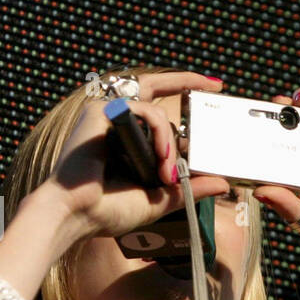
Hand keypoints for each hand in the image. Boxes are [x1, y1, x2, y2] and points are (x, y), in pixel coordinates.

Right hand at [32, 71, 230, 251]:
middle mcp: (117, 123)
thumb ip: (190, 188)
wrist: (76, 216)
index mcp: (128, 141)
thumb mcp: (161, 199)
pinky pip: (144, 110)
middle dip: (184, 83)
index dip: (182, 98)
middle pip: (153, 89)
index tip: (210, 92)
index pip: (158, 111)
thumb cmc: (109, 211)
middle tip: (215, 86)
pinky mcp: (100, 112)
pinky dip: (159, 132)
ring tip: (167, 171)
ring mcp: (107, 116)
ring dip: (169, 141)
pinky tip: (161, 157)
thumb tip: (224, 183)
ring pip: (156, 111)